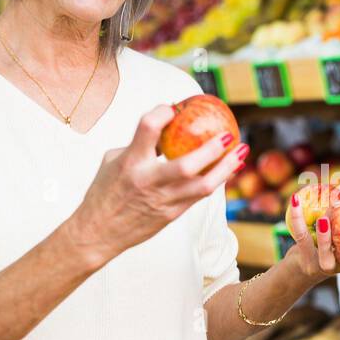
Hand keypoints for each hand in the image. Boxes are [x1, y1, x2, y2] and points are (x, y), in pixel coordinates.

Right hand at [69, 105, 245, 267]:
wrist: (98, 232)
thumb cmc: (105, 191)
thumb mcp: (114, 160)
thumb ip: (140, 143)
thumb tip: (167, 127)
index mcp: (130, 162)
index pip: (147, 128)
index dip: (162, 112)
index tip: (174, 107)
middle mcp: (148, 181)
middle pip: (186, 165)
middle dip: (211, 148)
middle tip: (228, 133)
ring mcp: (162, 200)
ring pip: (202, 186)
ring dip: (226, 168)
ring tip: (241, 151)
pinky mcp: (171, 215)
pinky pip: (200, 196)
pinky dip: (217, 180)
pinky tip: (229, 169)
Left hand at [285, 197, 339, 286]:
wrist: (301, 259)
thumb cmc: (333, 239)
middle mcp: (337, 268)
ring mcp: (319, 265)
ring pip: (324, 254)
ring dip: (325, 237)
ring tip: (324, 219)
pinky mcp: (303, 256)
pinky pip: (301, 235)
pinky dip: (298, 217)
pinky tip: (296, 199)